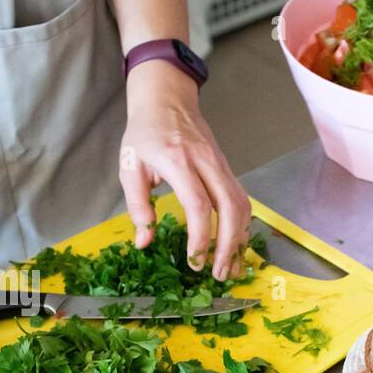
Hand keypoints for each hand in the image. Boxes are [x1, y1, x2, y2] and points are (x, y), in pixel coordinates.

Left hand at [121, 60, 250, 280]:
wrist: (167, 98)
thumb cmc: (145, 133)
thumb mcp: (130, 166)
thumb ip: (136, 205)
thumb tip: (144, 241)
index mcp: (178, 160)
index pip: (197, 203)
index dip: (200, 236)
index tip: (194, 260)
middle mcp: (206, 162)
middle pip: (229, 207)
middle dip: (227, 245)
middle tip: (218, 274)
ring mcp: (221, 165)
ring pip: (242, 206)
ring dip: (239, 239)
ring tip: (230, 267)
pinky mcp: (228, 170)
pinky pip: (242, 201)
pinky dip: (242, 226)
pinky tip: (235, 245)